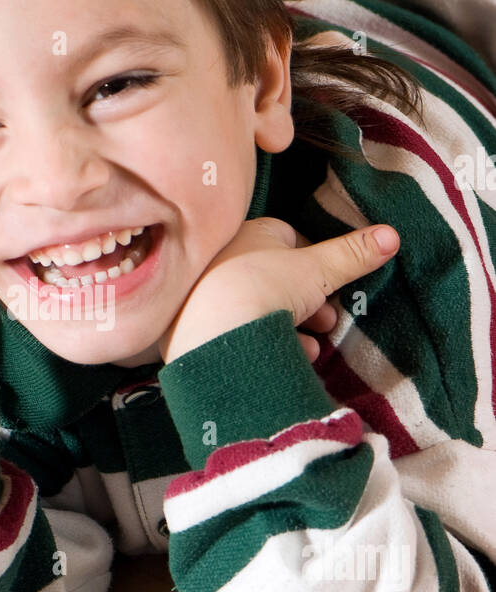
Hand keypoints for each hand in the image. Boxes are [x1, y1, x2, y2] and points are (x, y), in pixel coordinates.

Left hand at [158, 217, 399, 363]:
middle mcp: (223, 259)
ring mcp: (206, 294)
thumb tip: (392, 234)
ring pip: (259, 307)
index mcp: (249, 234)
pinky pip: (239, 331)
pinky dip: (267, 343)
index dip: (315, 261)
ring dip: (291, 325)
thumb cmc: (265, 288)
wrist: (213, 333)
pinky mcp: (197, 328)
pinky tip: (286, 357)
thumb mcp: (318, 270)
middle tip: (329, 320)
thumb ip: (353, 254)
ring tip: (314, 344)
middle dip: (308, 300)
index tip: (333, 283)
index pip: (287, 238)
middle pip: (276, 277)